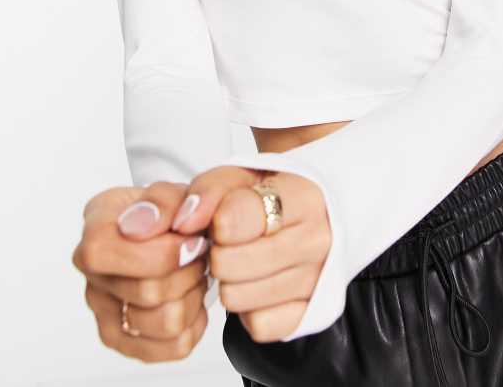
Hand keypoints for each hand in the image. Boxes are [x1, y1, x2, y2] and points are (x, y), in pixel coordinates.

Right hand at [71, 182, 211, 361]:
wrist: (178, 230)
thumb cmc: (172, 211)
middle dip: (188, 269)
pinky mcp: (127, 341)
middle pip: (148, 292)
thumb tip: (143, 223)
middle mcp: (93, 275)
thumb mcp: (174, 190)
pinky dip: (196, 321)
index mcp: (96, 229)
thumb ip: (162, 200)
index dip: (158, 251)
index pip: (103, 253)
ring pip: (166, 322)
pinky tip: (191, 295)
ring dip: (194, 294)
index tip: (190, 239)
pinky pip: (175, 346)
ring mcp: (106, 312)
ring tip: (193, 272)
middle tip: (199, 252)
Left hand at [170, 165, 331, 342]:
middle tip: (229, 243)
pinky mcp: (309, 315)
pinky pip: (255, 326)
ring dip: (229, 281)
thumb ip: (208, 190)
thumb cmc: (266, 195)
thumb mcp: (236, 176)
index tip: (220, 220)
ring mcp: (317, 281)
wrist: (300, 216)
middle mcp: (318, 240)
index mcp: (305, 197)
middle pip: (229, 264)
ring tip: (242, 260)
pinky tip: (256, 284)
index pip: (244, 216)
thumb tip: (185, 221)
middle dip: (218, 252)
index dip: (218, 221)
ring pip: (236, 298)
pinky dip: (248, 310)